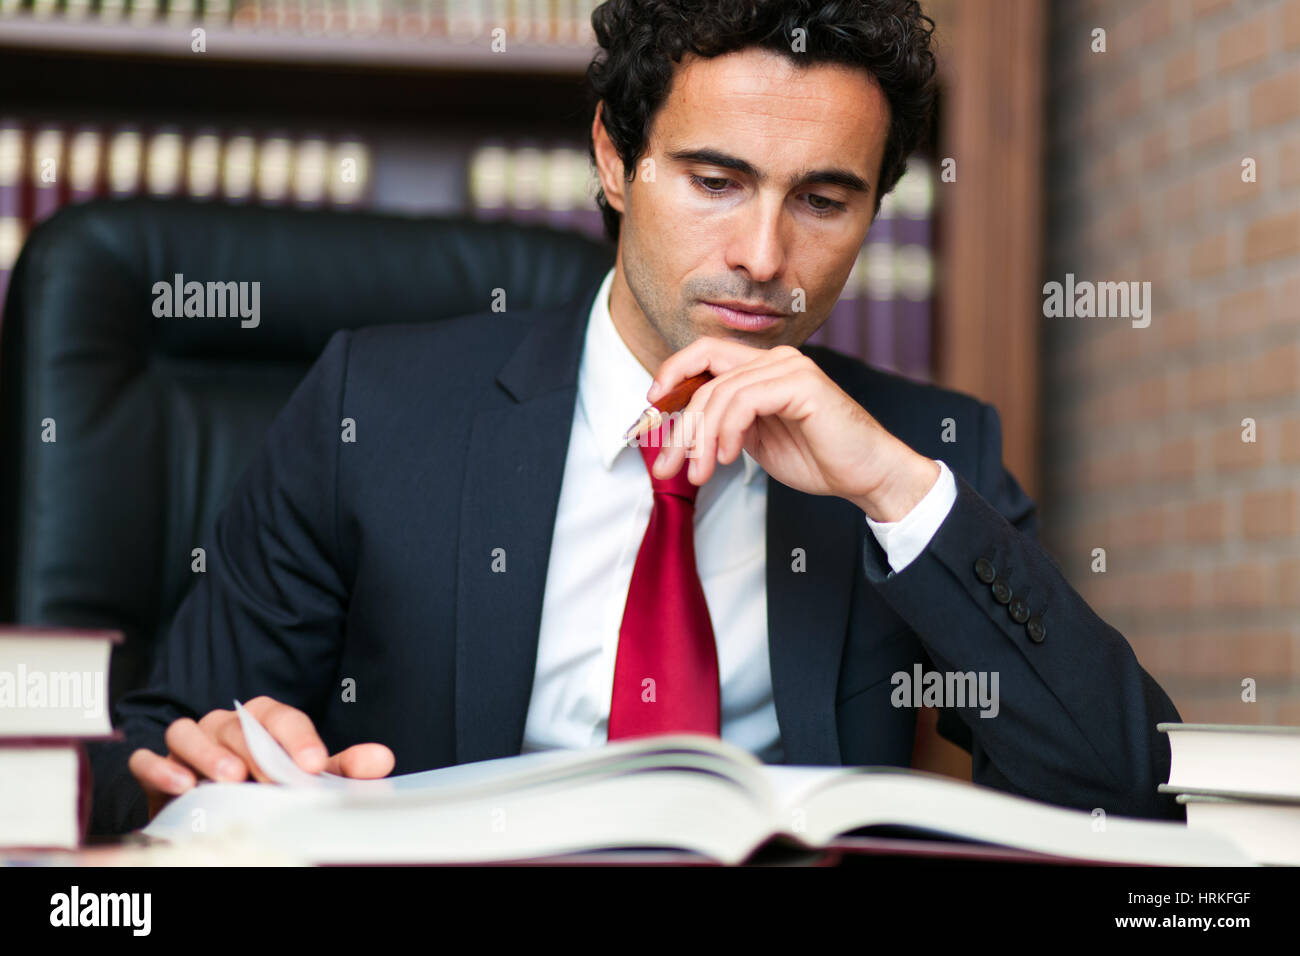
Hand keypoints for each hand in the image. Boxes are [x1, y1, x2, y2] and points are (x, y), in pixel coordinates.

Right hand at [128, 695, 394, 819]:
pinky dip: (159, 767)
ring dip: (209, 754)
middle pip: (235, 725)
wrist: (222, 806)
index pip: (280, 717)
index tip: (314, 765)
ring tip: (231, 779)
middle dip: (255, 750)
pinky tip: (181, 785)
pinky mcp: (157, 768)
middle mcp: (224, 725)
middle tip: (272, 778)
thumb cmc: (269, 784)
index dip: (298, 738)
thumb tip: (381, 760)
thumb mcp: (308, 778)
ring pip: (189, 731)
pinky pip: (149, 758)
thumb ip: (343, 768)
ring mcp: (189, 743)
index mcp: (263, 720)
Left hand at [647, 337, 940, 521]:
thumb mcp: (755, 440)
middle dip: (679, 424)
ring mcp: (789, 368)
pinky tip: (730, 458)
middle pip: (705, 376)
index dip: (673, 373)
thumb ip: (725, 424)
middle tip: (668, 465)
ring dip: (701, 439)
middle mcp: (775, 359)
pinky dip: (727, 432)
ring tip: (700, 473)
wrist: (866, 475)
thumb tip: (682, 429)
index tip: (652, 405)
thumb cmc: (818, 458)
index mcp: (763, 367)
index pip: (705, 354)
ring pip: (720, 394)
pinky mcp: (801, 384)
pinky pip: (744, 402)